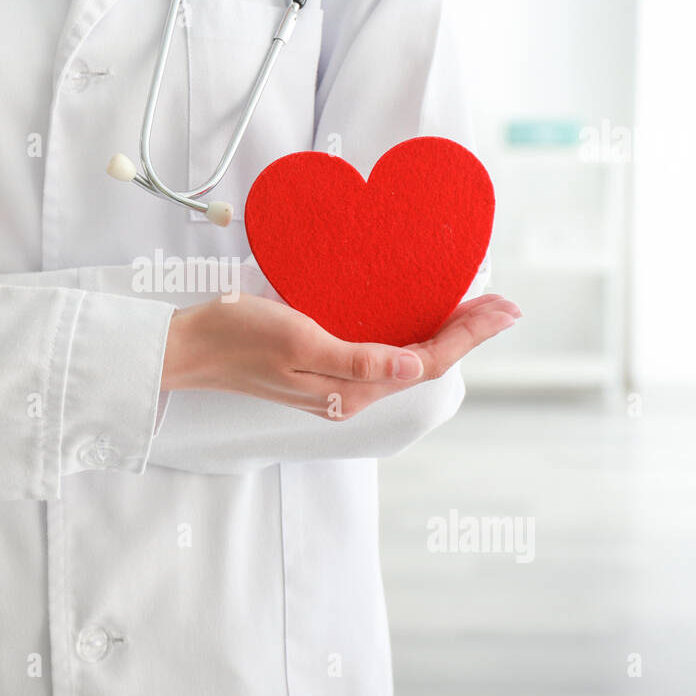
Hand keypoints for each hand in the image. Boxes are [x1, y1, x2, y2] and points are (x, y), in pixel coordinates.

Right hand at [161, 292, 519, 419]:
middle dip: (468, 332)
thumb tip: (416, 367)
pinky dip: (411, 332)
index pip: (428, 361)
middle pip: (426, 361)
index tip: (504, 308)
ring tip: (476, 307)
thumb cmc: (237, 337)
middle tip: (504, 304)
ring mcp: (338, 383)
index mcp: (351, 389)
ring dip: (445, 332)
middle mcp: (351, 392)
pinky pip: (382, 353)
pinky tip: (417, 316)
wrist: (190, 348)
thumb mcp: (299, 341)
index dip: (470, 334)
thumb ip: (358, 360)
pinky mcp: (324, 369)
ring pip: (408, 358)